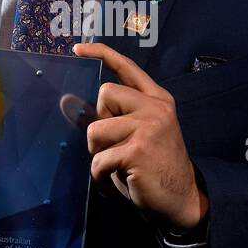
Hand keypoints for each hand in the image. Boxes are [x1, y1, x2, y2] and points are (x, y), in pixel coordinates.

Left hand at [71, 41, 208, 232]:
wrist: (181, 198)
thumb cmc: (152, 166)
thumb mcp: (134, 135)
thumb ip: (108, 118)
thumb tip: (66, 103)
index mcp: (157, 99)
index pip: (127, 67)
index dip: (101, 54)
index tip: (78, 49)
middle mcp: (156, 107)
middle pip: (105, 94)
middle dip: (99, 122)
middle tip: (112, 146)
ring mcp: (149, 127)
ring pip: (96, 129)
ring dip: (97, 153)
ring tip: (114, 165)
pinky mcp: (139, 149)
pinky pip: (100, 159)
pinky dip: (100, 175)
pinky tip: (115, 180)